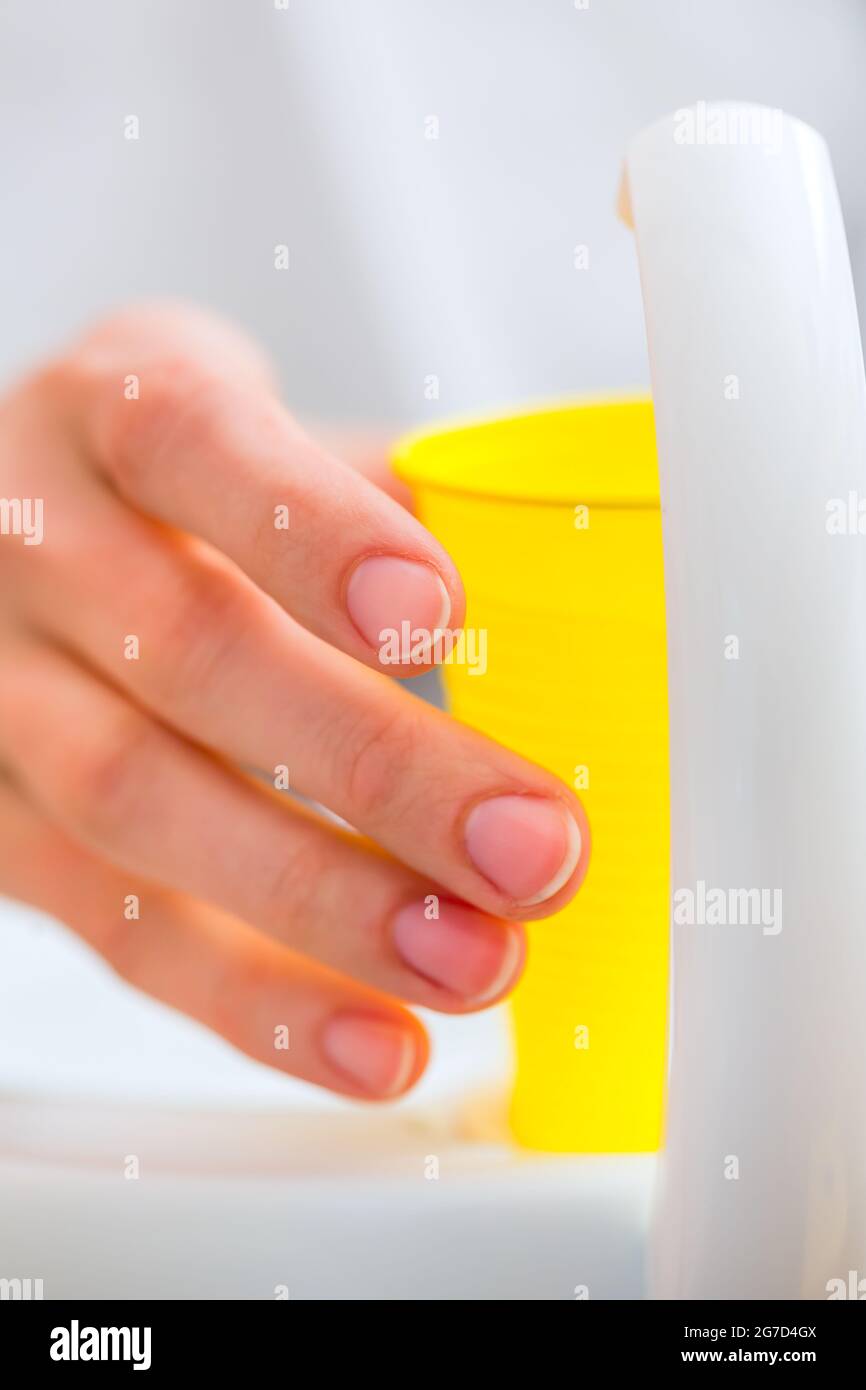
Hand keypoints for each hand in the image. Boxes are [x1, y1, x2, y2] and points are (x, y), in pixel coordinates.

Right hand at [0, 304, 588, 1099]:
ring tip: (474, 960)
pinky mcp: (1, 828)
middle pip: (190, 653)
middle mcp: (34, 547)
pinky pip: (119, 929)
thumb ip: (393, 498)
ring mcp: (0, 693)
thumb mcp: (265, 440)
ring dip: (324, 902)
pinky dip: (258, 1002)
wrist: (5, 536)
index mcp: (113, 411)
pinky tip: (376, 1040)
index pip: (192, 445)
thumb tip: (591, 580)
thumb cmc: (177, 490)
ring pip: (139, 805)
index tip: (439, 617)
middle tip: (529, 845)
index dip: (311, 534)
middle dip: (373, 764)